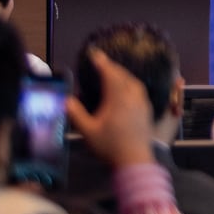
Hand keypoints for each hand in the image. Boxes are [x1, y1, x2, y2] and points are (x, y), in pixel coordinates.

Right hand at [65, 49, 155, 168]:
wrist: (134, 159)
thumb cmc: (109, 145)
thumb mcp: (87, 131)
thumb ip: (76, 113)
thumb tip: (66, 99)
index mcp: (118, 98)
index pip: (110, 75)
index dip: (102, 63)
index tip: (95, 54)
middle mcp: (133, 97)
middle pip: (123, 76)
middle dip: (112, 67)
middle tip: (101, 63)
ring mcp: (143, 103)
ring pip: (134, 82)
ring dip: (123, 74)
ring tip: (113, 74)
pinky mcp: (147, 110)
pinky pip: (140, 90)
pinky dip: (131, 83)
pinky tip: (127, 89)